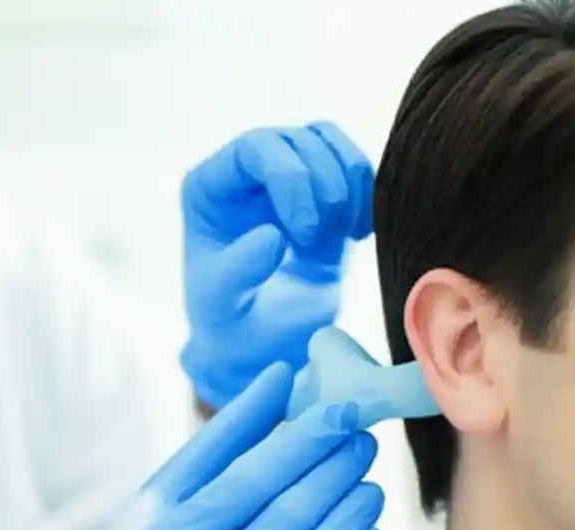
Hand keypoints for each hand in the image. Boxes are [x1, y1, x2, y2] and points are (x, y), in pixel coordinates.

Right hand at [72, 363, 384, 529]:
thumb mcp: (170, 495)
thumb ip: (225, 436)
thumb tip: (277, 377)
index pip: (255, 478)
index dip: (305, 442)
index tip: (342, 410)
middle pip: (293, 512)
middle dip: (337, 468)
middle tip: (362, 438)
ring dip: (354, 510)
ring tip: (368, 481)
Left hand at [182, 122, 373, 408]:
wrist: (264, 345)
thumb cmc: (232, 326)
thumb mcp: (221, 307)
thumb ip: (237, 272)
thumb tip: (270, 235)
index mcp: (209, 188)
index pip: (255, 148)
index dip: (291, 178)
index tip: (308, 234)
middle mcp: (245, 173)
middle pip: (298, 139)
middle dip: (324, 187)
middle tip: (327, 243)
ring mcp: (285, 177)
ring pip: (328, 141)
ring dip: (348, 186)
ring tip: (342, 239)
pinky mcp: (321, 192)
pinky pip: (352, 165)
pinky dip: (366, 194)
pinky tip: (357, 236)